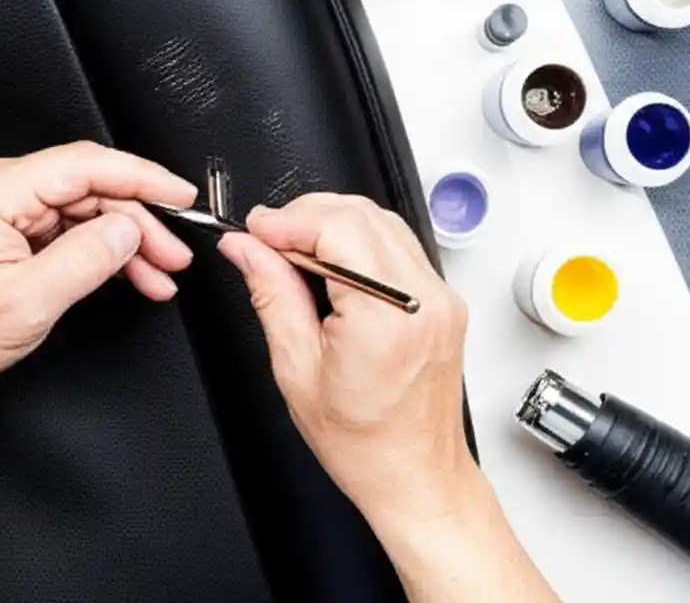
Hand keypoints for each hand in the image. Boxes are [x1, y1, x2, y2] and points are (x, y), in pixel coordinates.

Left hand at [0, 141, 197, 400]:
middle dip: (141, 221)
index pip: (86, 165)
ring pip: (86, 210)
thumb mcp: (25, 302)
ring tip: (161, 274)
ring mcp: (5, 209)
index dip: (142, 177)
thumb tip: (128, 231)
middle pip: (91, 187)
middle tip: (175, 256)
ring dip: (127, 242)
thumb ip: (84, 260)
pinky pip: (69, 230)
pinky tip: (132, 274)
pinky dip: (103, 253)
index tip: (180, 195)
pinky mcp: (10, 231)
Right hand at [217, 194, 474, 524]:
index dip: (288, 220)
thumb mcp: (297, 369)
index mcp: (388, 317)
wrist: (414, 475)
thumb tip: (246, 249)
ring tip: (292, 254)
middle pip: (360, 213)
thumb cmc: (364, 444)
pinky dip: (357, 242)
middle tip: (265, 242)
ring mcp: (441, 298)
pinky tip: (329, 267)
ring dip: (330, 224)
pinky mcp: (444, 301)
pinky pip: (397, 246)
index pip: (338, 226)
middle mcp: (425, 300)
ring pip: (381, 221)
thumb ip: (271, 295)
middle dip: (305, 216)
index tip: (254, 231)